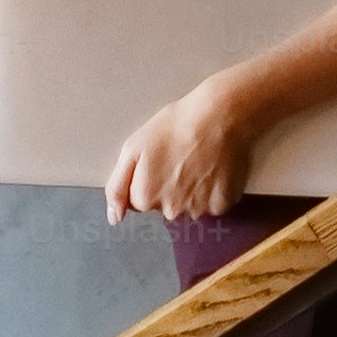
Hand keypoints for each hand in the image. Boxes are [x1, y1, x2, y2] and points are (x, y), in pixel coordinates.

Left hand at [104, 78, 256, 222]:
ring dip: (192, 190)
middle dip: (169, 187)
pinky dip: (213, 190)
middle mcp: (171, 211)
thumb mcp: (132, 149)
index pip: (140, 200)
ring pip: (189, 205)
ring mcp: (198, 210)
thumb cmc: (174, 127)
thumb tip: (114, 218)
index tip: (159, 161)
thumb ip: (118, 187)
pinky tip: (214, 169)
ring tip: (199, 162)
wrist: (219, 118)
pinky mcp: (222, 205)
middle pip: (165, 205)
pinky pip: (213, 204)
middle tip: (180, 158)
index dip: (147, 179)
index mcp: (145, 197)